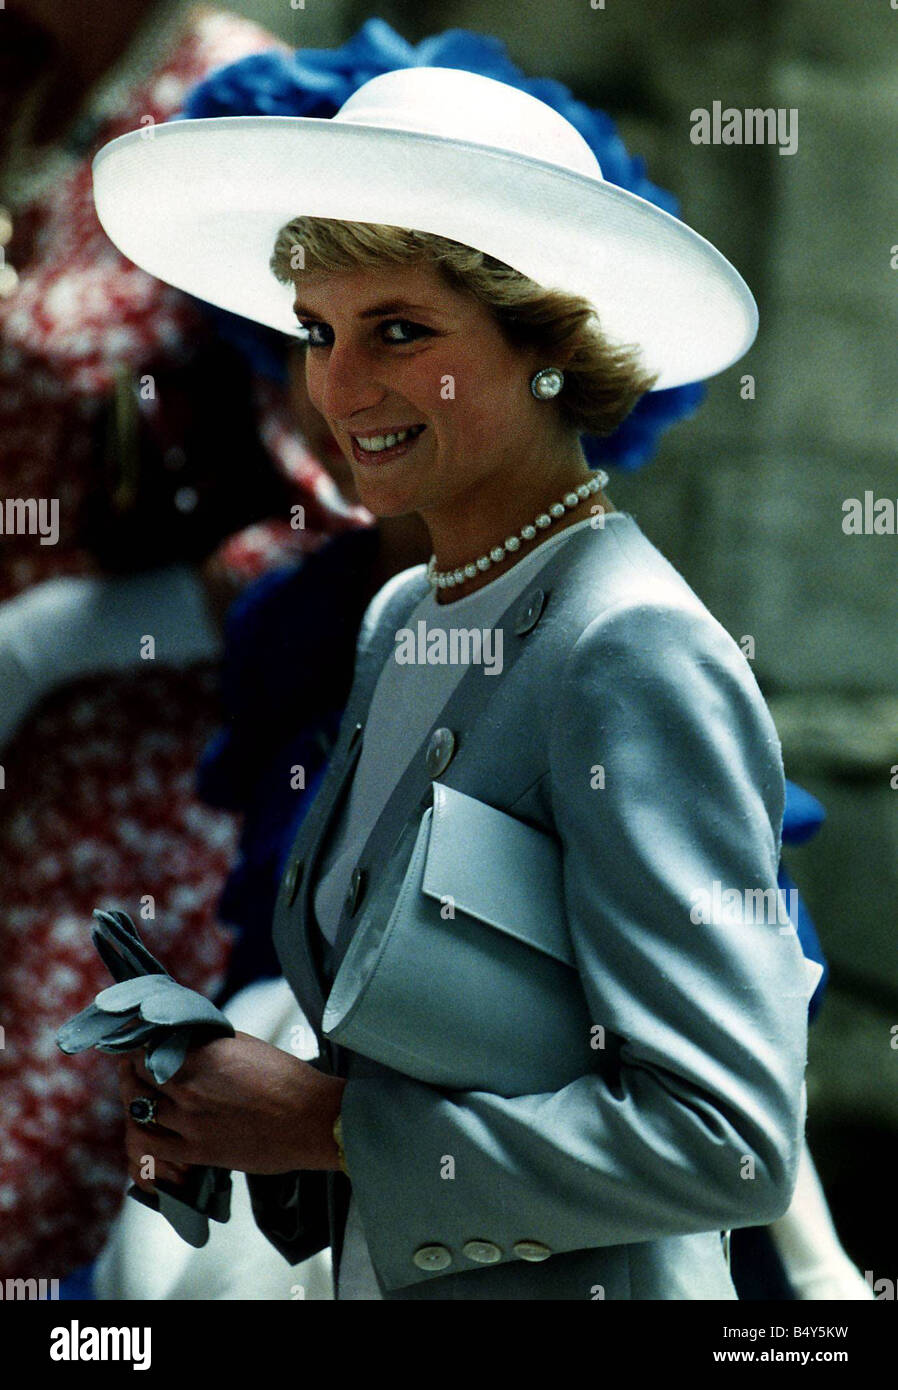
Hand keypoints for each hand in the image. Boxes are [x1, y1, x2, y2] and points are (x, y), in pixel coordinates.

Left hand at [117, 1032, 346, 1191]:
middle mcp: (190, 1085)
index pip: (151, 1045)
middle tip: (129, 1065)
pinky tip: (146, 1131)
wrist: (311, 1119)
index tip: (135, 1041)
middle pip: (139, 1075)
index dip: (138, 1043)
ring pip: (140, 1109)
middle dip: (131, 1068)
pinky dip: (143, 1138)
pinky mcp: (198, 1150)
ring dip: (134, 1101)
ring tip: (136, 1098)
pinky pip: (152, 1147)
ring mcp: (191, 1120)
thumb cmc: (286, 1078)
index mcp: (203, 1055)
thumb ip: (210, 1045)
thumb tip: (186, 1040)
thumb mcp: (244, 1046)